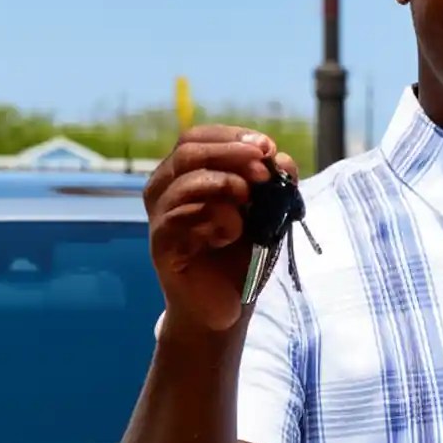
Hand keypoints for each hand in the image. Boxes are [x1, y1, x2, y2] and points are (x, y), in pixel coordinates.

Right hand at [143, 126, 299, 332]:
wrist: (225, 306)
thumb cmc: (240, 255)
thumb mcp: (265, 214)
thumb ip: (273, 185)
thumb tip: (282, 159)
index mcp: (185, 176)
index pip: (197, 138)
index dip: (231, 136)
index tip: (267, 146)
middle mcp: (165, 191)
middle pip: (188, 152)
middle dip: (231, 153)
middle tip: (263, 169)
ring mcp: (160, 218)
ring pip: (185, 182)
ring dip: (226, 184)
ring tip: (250, 200)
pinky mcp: (162, 246)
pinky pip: (182, 218)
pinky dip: (215, 218)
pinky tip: (232, 232)